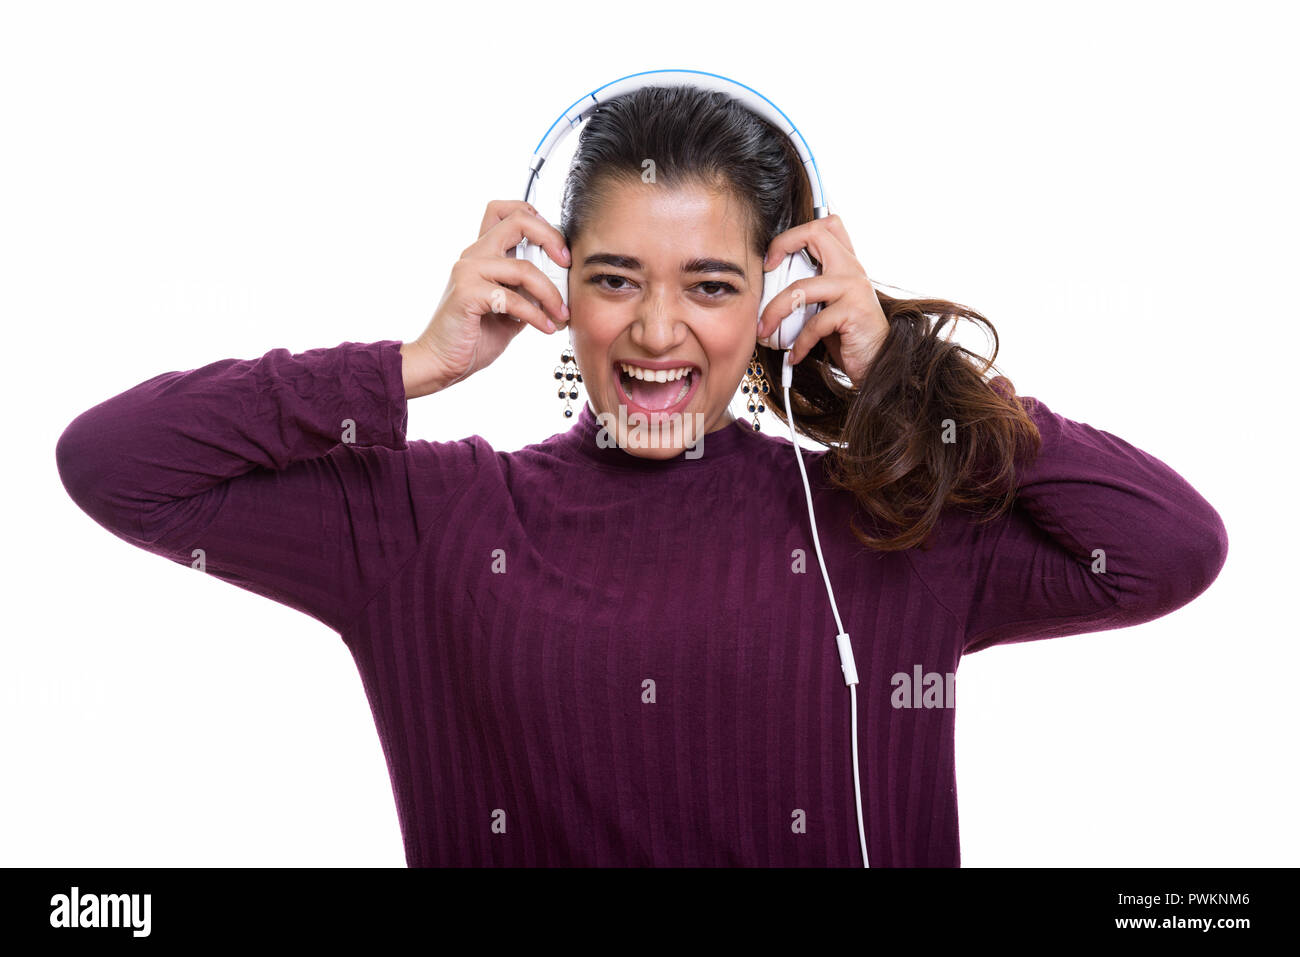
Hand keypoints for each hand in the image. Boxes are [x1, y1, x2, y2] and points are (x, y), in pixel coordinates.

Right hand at [402, 200, 569, 396]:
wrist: (441, 362)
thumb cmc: (475, 337)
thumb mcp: (510, 309)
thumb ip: (528, 291)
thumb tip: (562, 285)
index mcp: (483, 253)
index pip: (509, 213)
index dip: (541, 223)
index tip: (561, 254)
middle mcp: (474, 254)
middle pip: (518, 220)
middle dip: (551, 238)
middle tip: (567, 264)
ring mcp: (468, 271)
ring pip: (524, 267)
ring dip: (550, 293)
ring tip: (562, 314)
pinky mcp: (467, 293)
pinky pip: (513, 299)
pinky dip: (536, 315)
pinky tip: (546, 328)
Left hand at [757, 214, 887, 387]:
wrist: (878, 363)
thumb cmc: (848, 337)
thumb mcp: (826, 307)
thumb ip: (808, 291)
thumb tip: (768, 288)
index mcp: (846, 264)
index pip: (823, 226)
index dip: (792, 235)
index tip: (771, 259)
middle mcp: (852, 269)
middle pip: (815, 234)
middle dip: (782, 245)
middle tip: (765, 269)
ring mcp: (854, 288)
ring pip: (800, 287)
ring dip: (775, 311)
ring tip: (764, 330)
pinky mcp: (853, 311)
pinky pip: (813, 323)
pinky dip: (798, 343)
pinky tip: (794, 355)